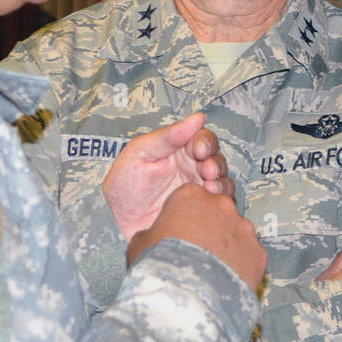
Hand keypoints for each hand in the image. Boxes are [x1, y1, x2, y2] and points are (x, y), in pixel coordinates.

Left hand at [102, 113, 233, 240]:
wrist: (120, 224)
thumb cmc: (124, 187)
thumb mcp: (139, 153)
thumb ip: (167, 136)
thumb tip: (197, 118)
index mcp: (176, 150)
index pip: (201, 138)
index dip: (204, 141)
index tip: (199, 149)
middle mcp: (191, 167)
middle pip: (215, 157)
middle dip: (214, 162)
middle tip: (206, 170)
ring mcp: (197, 188)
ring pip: (222, 178)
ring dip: (220, 179)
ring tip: (209, 186)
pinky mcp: (201, 208)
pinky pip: (220, 201)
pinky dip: (221, 197)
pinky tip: (210, 198)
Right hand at [127, 182, 267, 291]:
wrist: (187, 296)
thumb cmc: (158, 264)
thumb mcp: (139, 244)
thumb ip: (149, 234)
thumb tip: (151, 239)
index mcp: (190, 196)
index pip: (187, 198)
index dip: (180, 217)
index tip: (175, 236)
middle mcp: (222, 205)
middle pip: (215, 213)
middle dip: (207, 230)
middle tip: (194, 255)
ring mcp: (244, 229)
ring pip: (235, 234)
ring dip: (225, 248)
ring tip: (210, 273)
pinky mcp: (258, 253)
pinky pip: (249, 257)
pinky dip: (240, 267)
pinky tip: (226, 283)